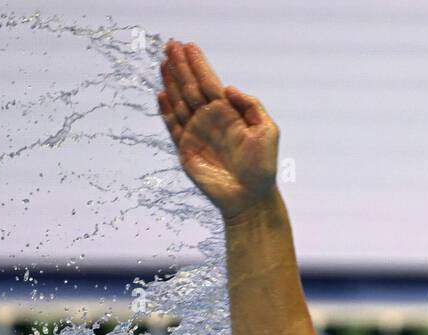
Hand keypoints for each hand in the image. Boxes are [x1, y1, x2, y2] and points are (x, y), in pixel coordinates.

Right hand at [157, 40, 278, 220]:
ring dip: (171, 82)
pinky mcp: (186, 150)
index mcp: (228, 112)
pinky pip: (173, 126)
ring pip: (180, 102)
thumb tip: (229, 87)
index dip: (198, 64)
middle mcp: (210, 119)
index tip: (188, 46)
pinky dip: (166, 111)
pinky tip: (161, 93)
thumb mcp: (267, 130)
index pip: (210, 82)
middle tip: (170, 44)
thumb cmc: (262, 166)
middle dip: (181, 66)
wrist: (250, 197)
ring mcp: (197, 133)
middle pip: (191, 87)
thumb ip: (251, 106)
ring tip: (163, 62)